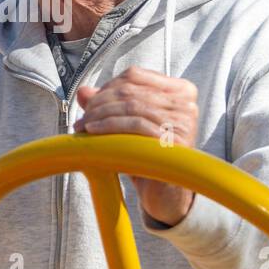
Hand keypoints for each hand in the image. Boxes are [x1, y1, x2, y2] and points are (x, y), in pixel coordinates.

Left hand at [72, 66, 198, 226]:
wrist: (164, 192)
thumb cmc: (146, 153)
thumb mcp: (126, 124)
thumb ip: (108, 104)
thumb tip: (83, 91)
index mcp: (180, 90)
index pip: (135, 76)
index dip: (106, 87)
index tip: (88, 103)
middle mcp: (187, 102)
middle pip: (131, 92)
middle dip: (99, 103)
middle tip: (81, 117)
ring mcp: (185, 121)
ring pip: (131, 107)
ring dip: (100, 115)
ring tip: (83, 126)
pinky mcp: (177, 140)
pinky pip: (135, 125)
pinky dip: (109, 126)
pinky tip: (93, 132)